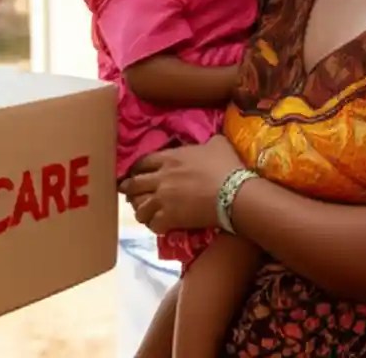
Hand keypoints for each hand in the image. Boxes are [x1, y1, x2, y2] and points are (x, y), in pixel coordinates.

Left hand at [117, 135, 244, 233]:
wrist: (234, 192)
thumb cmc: (227, 166)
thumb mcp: (217, 144)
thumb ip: (207, 141)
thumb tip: (211, 140)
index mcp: (168, 158)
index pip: (141, 163)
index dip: (136, 170)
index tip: (136, 175)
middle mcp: (160, 177)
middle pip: (133, 185)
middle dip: (130, 190)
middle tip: (132, 195)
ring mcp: (163, 198)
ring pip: (139, 207)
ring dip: (141, 210)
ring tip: (145, 213)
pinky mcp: (170, 218)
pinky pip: (152, 223)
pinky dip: (153, 225)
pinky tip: (158, 225)